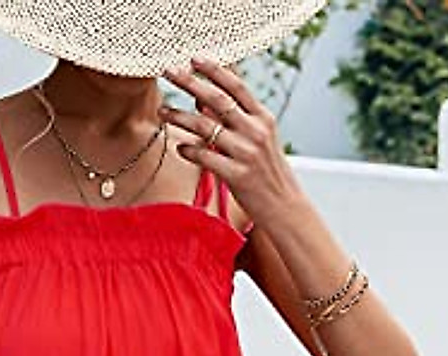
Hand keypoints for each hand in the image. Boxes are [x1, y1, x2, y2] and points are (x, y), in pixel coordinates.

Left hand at [159, 57, 302, 229]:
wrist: (284, 206)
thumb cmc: (267, 173)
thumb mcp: (258, 140)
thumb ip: (235, 121)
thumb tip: (204, 103)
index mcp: (263, 118)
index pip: (236, 86)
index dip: (214, 70)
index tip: (193, 58)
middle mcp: (256, 131)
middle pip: (217, 100)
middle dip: (190, 82)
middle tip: (168, 71)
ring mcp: (246, 153)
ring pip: (206, 127)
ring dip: (180, 117)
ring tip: (162, 111)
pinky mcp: (237, 175)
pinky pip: (206, 157)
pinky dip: (190, 151)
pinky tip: (179, 148)